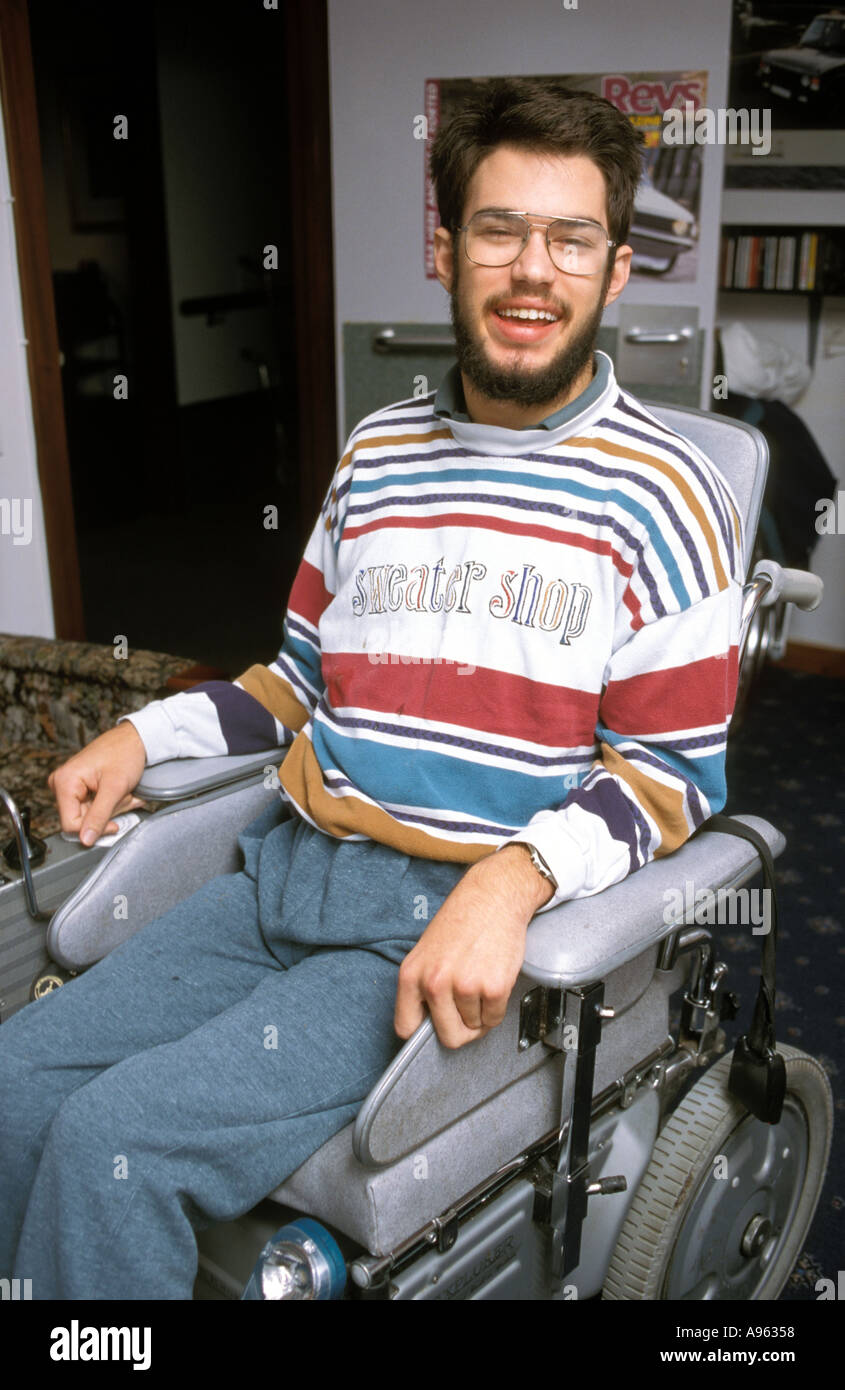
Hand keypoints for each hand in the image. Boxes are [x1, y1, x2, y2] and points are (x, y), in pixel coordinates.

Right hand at [48, 722, 147, 845]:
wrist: (136, 738)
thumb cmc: (125, 753)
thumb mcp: (115, 788)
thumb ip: (99, 816)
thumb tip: (85, 840)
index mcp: (64, 782)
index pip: (70, 824)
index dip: (94, 829)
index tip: (115, 824)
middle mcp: (62, 784)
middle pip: (81, 820)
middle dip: (107, 814)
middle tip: (123, 797)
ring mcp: (70, 786)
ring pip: (90, 816)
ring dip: (112, 808)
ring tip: (124, 792)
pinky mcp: (80, 788)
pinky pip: (94, 807)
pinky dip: (112, 803)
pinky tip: (120, 792)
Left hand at [394, 844, 553, 1049]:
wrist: (493, 896)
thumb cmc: (462, 920)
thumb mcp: (426, 952)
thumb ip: (422, 986)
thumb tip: (428, 1022)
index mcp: (411, 975)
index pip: (406, 1027)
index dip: (423, 1032)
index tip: (435, 1028)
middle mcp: (434, 983)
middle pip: (448, 1037)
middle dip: (461, 1029)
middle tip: (468, 1010)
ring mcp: (464, 986)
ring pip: (474, 1027)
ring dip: (481, 1013)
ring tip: (481, 983)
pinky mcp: (493, 987)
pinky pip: (494, 1018)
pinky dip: (497, 1008)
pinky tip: (493, 982)